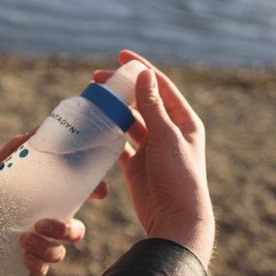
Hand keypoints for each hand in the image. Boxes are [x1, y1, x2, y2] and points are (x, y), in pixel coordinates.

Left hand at [0, 129, 107, 275]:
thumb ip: (19, 148)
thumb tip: (40, 128)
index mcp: (49, 198)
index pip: (82, 195)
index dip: (96, 192)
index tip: (98, 193)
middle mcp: (48, 222)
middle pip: (77, 231)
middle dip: (66, 230)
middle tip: (41, 224)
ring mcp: (37, 244)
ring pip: (60, 252)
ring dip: (48, 248)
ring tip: (23, 239)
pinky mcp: (22, 262)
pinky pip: (41, 270)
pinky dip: (37, 265)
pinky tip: (24, 258)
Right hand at [95, 50, 214, 264]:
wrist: (176, 219)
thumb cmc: (178, 177)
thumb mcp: (166, 137)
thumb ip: (153, 107)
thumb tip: (144, 75)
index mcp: (183, 121)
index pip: (160, 86)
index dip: (141, 69)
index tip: (121, 56)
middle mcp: (169, 131)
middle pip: (142, 101)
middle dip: (121, 88)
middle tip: (97, 78)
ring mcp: (152, 148)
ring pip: (130, 121)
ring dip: (113, 109)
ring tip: (92, 98)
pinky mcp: (137, 165)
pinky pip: (120, 144)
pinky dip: (108, 134)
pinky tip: (93, 125)